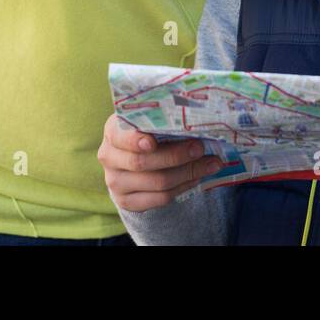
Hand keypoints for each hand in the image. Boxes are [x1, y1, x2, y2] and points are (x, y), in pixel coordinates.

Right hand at [97, 112, 223, 210]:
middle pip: (142, 162)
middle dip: (175, 155)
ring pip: (156, 182)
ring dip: (188, 172)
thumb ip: (162, 120)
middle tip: (200, 148)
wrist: (131, 164)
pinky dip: (183, 187)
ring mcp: (115, 182)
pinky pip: (160, 198)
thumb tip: (196, 118)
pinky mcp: (127, 202)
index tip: (152, 142)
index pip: (120, 137)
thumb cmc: (146, 133)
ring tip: (211, 163)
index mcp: (112, 131)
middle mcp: (108, 157)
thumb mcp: (147, 121)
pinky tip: (197, 177)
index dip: (135, 141)